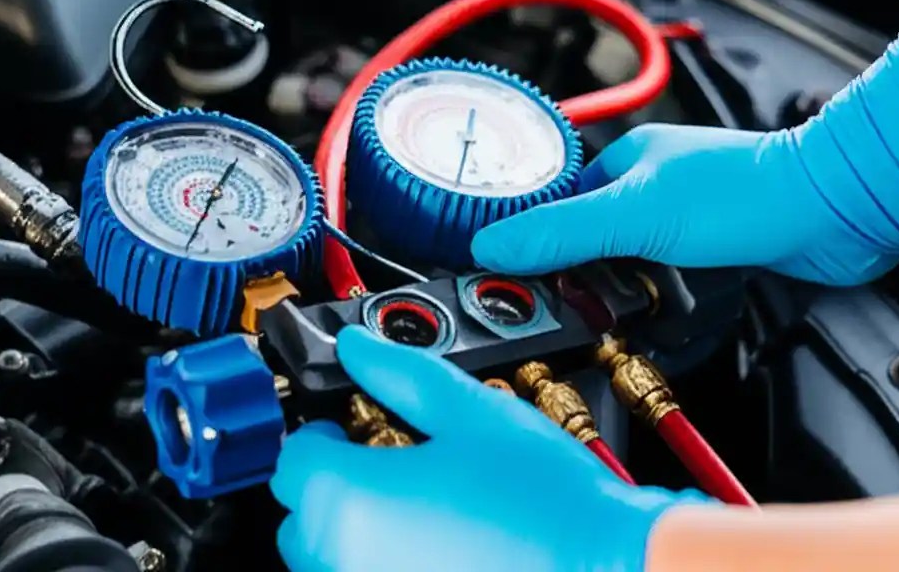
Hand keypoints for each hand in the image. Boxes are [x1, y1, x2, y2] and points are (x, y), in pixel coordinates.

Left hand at [271, 325, 707, 571]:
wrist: (604, 565)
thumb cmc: (545, 500)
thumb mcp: (470, 410)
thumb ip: (400, 373)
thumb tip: (357, 347)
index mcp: (348, 500)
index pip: (294, 460)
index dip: (324, 434)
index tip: (353, 428)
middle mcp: (344, 559)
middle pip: (302, 516)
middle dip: (335, 485)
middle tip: (389, 464)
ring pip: (331, 559)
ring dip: (355, 530)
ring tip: (418, 506)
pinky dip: (384, 562)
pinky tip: (437, 543)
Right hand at [472, 13, 898, 285]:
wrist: (840, 209)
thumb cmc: (752, 190)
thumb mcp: (637, 214)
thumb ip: (562, 231)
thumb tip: (492, 242)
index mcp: (625, 163)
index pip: (557, 208)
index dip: (534, 245)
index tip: (513, 280)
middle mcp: (653, 188)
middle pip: (591, 242)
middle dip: (584, 280)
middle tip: (574, 312)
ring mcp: (686, 220)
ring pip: (631, 267)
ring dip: (627, 295)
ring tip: (621, 318)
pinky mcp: (716, 250)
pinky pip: (670, 283)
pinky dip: (663, 303)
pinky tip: (663, 317)